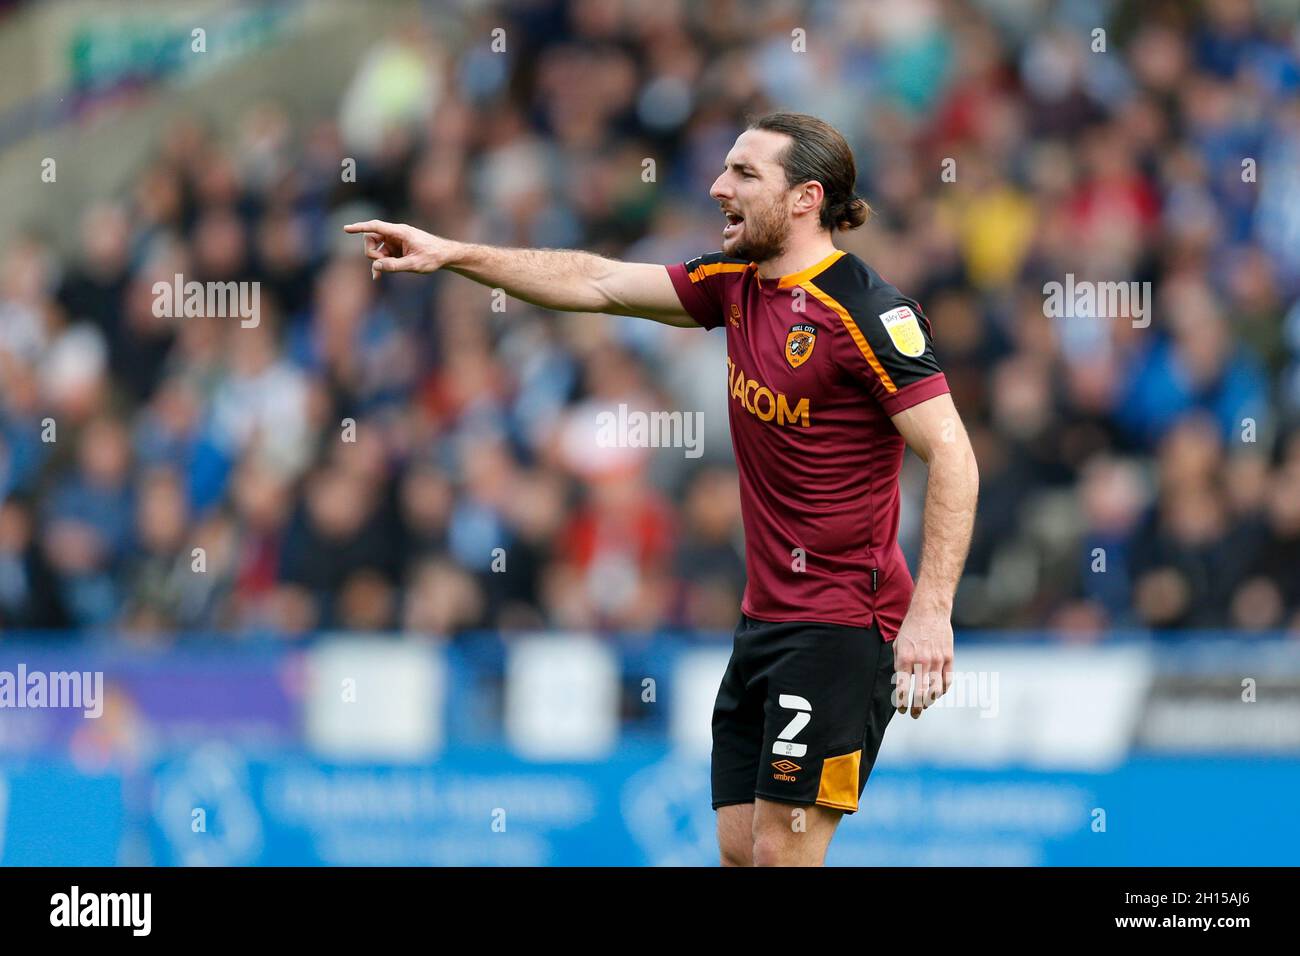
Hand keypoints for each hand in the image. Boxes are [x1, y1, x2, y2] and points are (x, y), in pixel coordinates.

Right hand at [342, 220, 458, 277]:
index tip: (346, 229)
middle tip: (383, 264)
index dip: (359, 228)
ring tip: (387, 271)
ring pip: (375, 248)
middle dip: (372, 253)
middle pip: (371, 239)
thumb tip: (376, 266)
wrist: (445, 256)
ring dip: (377, 260)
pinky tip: (377, 276)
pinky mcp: (396, 247)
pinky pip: (382, 254)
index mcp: (400, 232)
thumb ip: (394, 266)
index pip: (375, 227)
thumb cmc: (433, 257)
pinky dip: (380, 264)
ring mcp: (395, 240)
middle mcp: (395, 233)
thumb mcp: (414, 265)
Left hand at [891, 608, 953, 718]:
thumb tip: (902, 683)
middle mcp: (921, 662)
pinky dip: (943, 690)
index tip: (901, 709)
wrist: (929, 611)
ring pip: (936, 690)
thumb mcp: (897, 645)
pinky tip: (937, 693)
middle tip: (914, 714)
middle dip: (916, 707)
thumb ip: (899, 665)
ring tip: (925, 704)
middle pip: (920, 693)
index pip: (903, 688)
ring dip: (930, 701)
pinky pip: (948, 680)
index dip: (901, 702)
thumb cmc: (911, 628)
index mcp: (905, 659)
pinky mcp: (949, 658)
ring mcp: (937, 660)